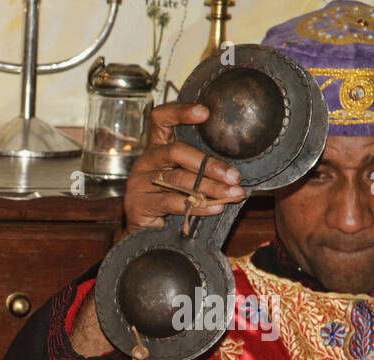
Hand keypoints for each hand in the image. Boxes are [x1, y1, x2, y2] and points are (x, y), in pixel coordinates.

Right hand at [124, 102, 245, 234]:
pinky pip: (171, 202)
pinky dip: (198, 206)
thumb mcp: (184, 178)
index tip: (205, 113)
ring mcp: (138, 182)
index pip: (161, 118)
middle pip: (175, 151)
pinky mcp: (137, 204)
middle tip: (233, 175)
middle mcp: (146, 160)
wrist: (144, 233)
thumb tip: (236, 173)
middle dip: (208, 164)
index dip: (180, 111)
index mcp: (157, 147)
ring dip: (209, 187)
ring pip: (177, 179)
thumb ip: (200, 169)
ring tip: (232, 194)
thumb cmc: (169, 201)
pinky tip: (215, 208)